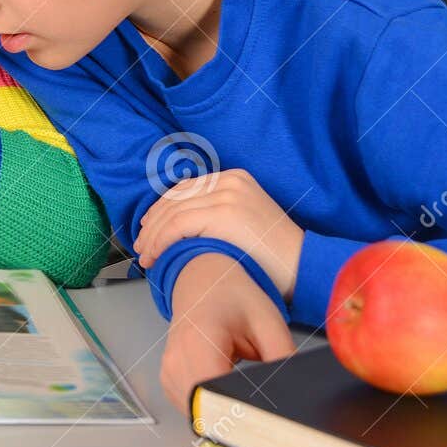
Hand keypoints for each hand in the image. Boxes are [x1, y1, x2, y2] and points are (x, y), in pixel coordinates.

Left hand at [135, 169, 303, 298]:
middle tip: (141, 246)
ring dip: (152, 236)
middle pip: (174, 198)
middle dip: (152, 223)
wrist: (306, 267)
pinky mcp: (224, 213)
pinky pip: (177, 225)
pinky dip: (160, 241)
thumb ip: (216, 214)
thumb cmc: (275, 256)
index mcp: (235, 178)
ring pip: (171, 212)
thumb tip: (178, 226)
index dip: (160, 209)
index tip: (147, 229)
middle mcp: (230, 181)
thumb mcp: (245, 222)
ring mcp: (227, 195)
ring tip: (145, 256)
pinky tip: (154, 257)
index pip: (184, 189)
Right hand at [160, 253, 294, 410]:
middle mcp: (176, 358)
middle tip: (265, 420)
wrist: (202, 280)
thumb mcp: (269, 324)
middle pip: (204, 410)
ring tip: (246, 403)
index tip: (267, 423)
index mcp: (200, 340)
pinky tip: (226, 394)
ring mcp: (168, 370)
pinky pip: (189, 407)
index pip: (214, 396)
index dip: (241, 416)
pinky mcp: (168, 379)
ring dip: (222, 415)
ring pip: (195, 414)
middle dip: (236, 420)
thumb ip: (282, 360)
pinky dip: (209, 408)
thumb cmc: (234, 298)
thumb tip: (294, 397)